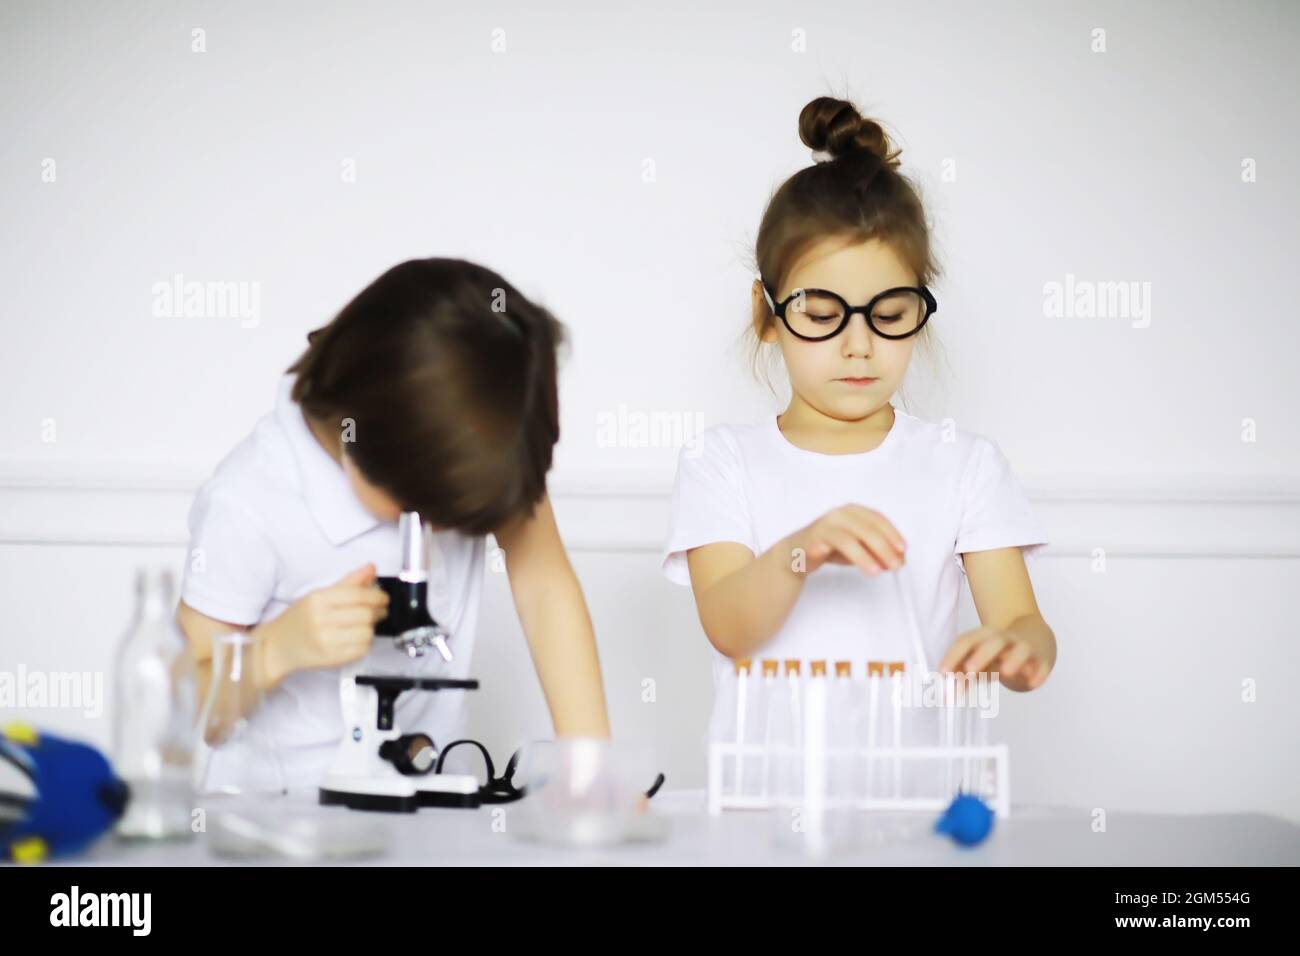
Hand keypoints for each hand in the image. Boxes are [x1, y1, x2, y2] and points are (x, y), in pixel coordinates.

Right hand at [262, 563, 389, 681]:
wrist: (277, 647)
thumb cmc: (299, 619)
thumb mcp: (318, 594)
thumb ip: (348, 581)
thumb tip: (372, 568)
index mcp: (318, 599)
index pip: (358, 595)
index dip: (377, 596)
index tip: (383, 598)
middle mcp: (321, 619)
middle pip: (365, 614)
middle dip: (378, 611)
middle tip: (379, 610)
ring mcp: (326, 641)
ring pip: (367, 632)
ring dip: (372, 628)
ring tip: (367, 624)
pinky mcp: (331, 659)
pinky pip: (361, 649)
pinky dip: (365, 642)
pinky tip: (358, 637)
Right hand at [790, 504, 906, 576]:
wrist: (795, 554)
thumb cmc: (829, 548)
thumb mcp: (859, 550)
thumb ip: (878, 553)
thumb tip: (901, 561)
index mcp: (853, 511)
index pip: (878, 519)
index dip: (893, 533)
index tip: (903, 550)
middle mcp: (842, 513)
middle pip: (870, 527)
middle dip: (886, 546)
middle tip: (897, 565)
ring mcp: (829, 522)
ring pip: (857, 534)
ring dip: (874, 552)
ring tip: (882, 571)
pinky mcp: (818, 535)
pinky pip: (843, 544)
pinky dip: (860, 556)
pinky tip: (869, 569)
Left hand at [939, 625, 1050, 688]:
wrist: (1033, 639)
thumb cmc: (998, 654)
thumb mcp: (979, 660)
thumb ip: (962, 675)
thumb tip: (945, 695)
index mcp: (983, 637)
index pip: (966, 641)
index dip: (954, 655)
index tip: (943, 671)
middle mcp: (1004, 639)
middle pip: (992, 642)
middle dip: (981, 655)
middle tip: (969, 670)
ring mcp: (1024, 647)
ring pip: (1020, 649)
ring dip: (1013, 659)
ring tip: (1006, 672)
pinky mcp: (1042, 660)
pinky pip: (1041, 665)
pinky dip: (1038, 673)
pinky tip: (1032, 683)